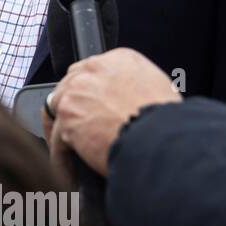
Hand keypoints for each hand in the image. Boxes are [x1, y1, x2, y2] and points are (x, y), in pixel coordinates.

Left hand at [43, 48, 181, 176]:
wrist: (161, 141)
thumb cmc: (167, 122)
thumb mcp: (158, 89)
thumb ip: (134, 87)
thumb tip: (127, 100)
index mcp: (120, 59)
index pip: (92, 70)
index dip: (89, 91)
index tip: (90, 104)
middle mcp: (95, 70)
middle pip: (70, 84)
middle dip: (72, 105)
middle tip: (78, 127)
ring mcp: (77, 92)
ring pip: (57, 108)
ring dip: (63, 127)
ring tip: (72, 149)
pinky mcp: (67, 116)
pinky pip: (57, 136)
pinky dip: (63, 153)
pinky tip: (71, 166)